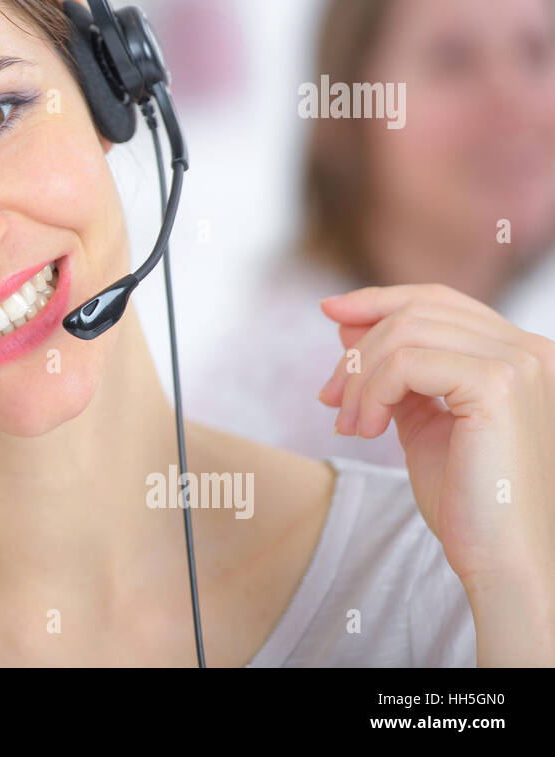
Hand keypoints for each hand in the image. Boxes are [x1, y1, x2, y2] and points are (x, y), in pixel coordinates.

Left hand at [316, 283, 554, 662]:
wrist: (502, 561)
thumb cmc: (467, 501)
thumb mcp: (424, 422)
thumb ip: (394, 374)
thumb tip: (347, 324)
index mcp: (521, 355)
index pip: (441, 302)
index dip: (380, 300)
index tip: (330, 310)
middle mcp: (531, 350)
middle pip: (417, 312)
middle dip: (359, 350)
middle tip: (330, 398)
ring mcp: (520, 364)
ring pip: (406, 334)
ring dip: (360, 378)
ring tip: (348, 425)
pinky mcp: (498, 385)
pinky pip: (406, 364)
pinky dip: (373, 393)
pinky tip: (366, 431)